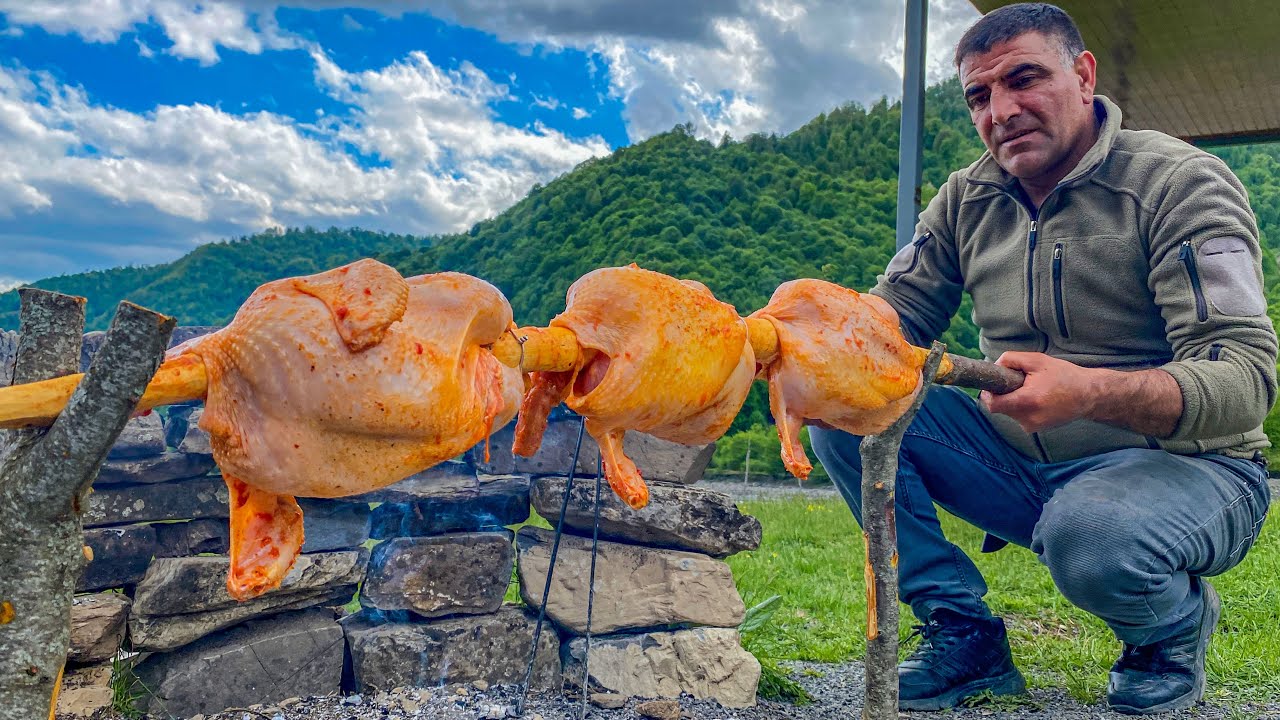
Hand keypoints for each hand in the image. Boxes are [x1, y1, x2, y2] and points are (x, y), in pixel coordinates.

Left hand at [978, 352, 1098, 432]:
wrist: (1088, 395)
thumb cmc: (1063, 375)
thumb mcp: (1036, 360)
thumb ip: (1010, 359)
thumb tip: (993, 366)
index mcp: (1027, 401)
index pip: (993, 405)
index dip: (987, 394)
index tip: (990, 385)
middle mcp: (1028, 418)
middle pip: (1000, 407)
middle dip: (1004, 394)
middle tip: (1019, 382)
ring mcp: (1032, 426)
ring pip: (1010, 412)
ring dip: (1014, 400)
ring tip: (1033, 390)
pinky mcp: (1036, 430)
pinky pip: (1020, 416)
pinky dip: (1023, 407)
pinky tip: (1038, 399)